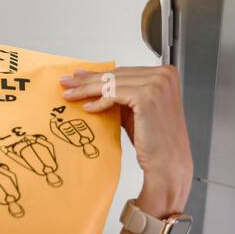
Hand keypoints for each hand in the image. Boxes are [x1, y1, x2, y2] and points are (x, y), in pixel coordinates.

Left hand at [58, 65, 192, 203]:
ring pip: (111, 83)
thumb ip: (121, 94)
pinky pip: (113, 94)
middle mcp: (164, 75)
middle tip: (67, 83)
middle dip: (88, 80)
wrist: (167, 162)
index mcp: (165, 74)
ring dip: (87, 89)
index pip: (124, 71)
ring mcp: (157, 84)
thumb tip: (94, 85)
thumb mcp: (136, 109)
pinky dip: (98, 101)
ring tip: (70, 95)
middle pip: (116, 74)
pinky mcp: (146, 96)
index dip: (99, 74)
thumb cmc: (154, 140)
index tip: (80, 75)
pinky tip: (88, 107)